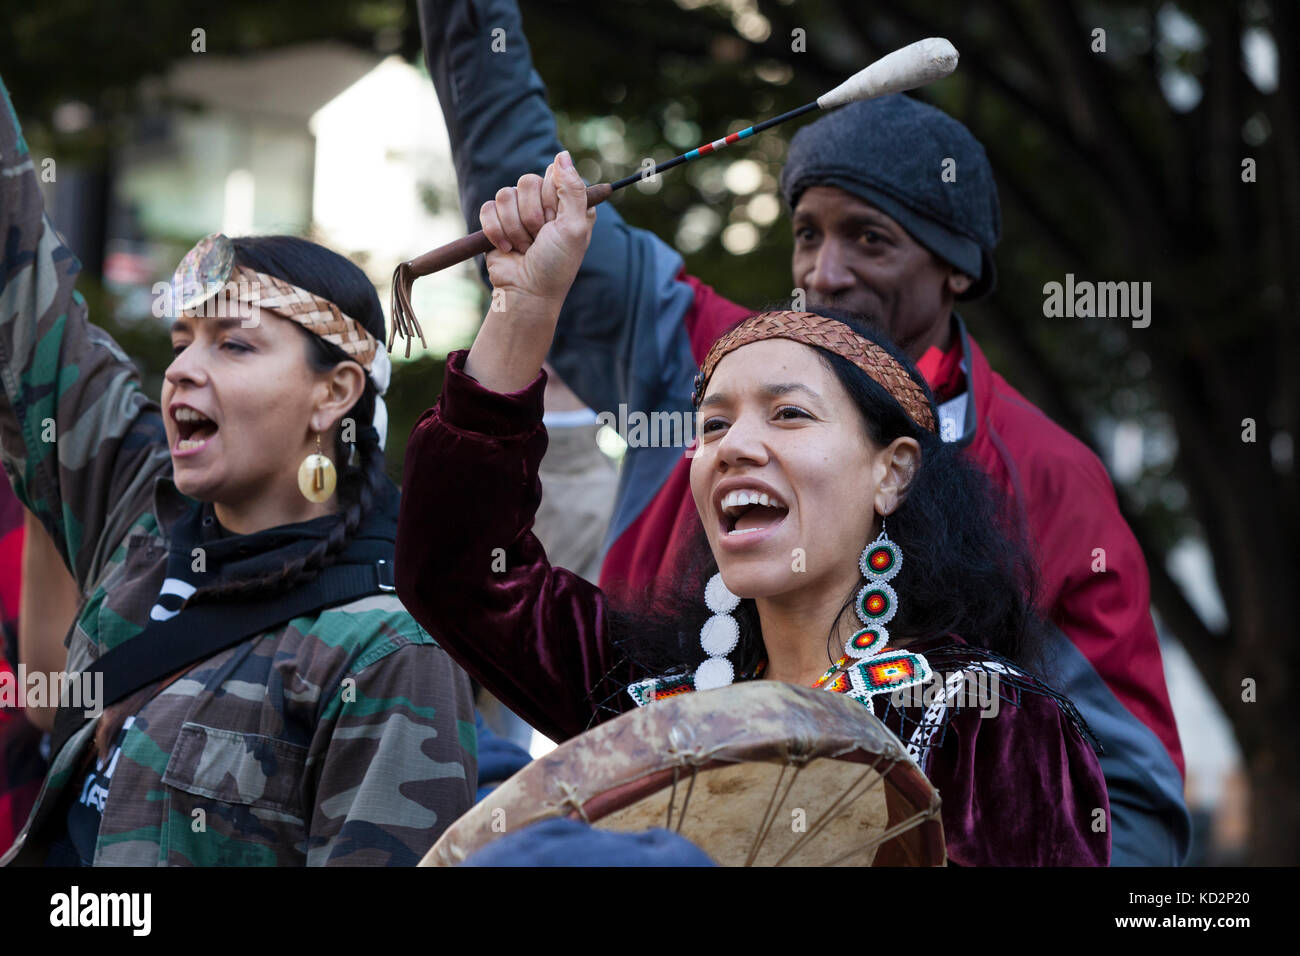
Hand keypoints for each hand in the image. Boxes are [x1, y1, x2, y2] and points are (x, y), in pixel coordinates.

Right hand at [480, 150, 595, 310]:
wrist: (526, 292)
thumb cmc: (556, 264)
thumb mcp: (575, 227)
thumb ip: (572, 189)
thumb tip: (561, 154)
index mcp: (567, 202)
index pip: (553, 174)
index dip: (551, 199)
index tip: (556, 222)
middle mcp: (544, 204)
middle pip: (527, 181)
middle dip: (532, 216)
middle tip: (540, 239)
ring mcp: (518, 212)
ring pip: (505, 194)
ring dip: (514, 227)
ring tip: (525, 247)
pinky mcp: (496, 221)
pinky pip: (488, 208)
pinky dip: (496, 231)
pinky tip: (506, 248)